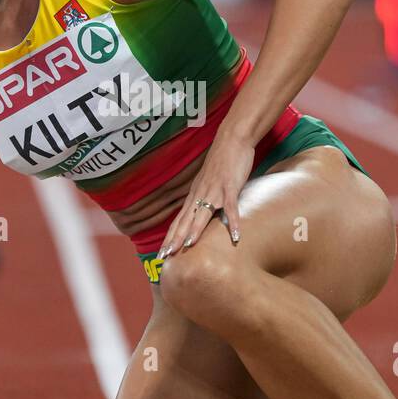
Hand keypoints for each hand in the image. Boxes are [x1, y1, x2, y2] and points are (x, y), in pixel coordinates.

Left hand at [156, 126, 254, 261]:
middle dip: (175, 239)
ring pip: (202, 213)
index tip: (162, 255)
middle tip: (166, 256)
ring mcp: (214, 191)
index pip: (178, 221)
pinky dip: (233, 222)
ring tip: (189, 247)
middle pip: (185, 220)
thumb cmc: (220, 164)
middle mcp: (200, 195)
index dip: (170, 238)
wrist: (231, 141)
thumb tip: (198, 217)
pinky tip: (235, 236)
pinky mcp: (230, 187)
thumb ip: (202, 201)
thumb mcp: (207, 185)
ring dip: (195, 230)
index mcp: (194, 197)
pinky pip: (231, 207)